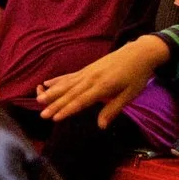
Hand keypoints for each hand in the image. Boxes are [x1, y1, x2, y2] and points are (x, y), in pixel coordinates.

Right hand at [34, 35, 170, 126]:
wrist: (139, 53)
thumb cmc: (137, 76)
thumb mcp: (129, 95)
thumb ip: (113, 110)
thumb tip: (101, 126)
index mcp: (102, 87)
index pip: (81, 101)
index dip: (67, 110)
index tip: (54, 118)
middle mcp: (91, 79)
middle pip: (70, 93)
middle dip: (55, 104)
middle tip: (41, 114)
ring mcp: (87, 72)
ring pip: (66, 84)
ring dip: (52, 92)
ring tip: (39, 99)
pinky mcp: (87, 68)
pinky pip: (69, 76)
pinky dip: (58, 80)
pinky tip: (47, 83)